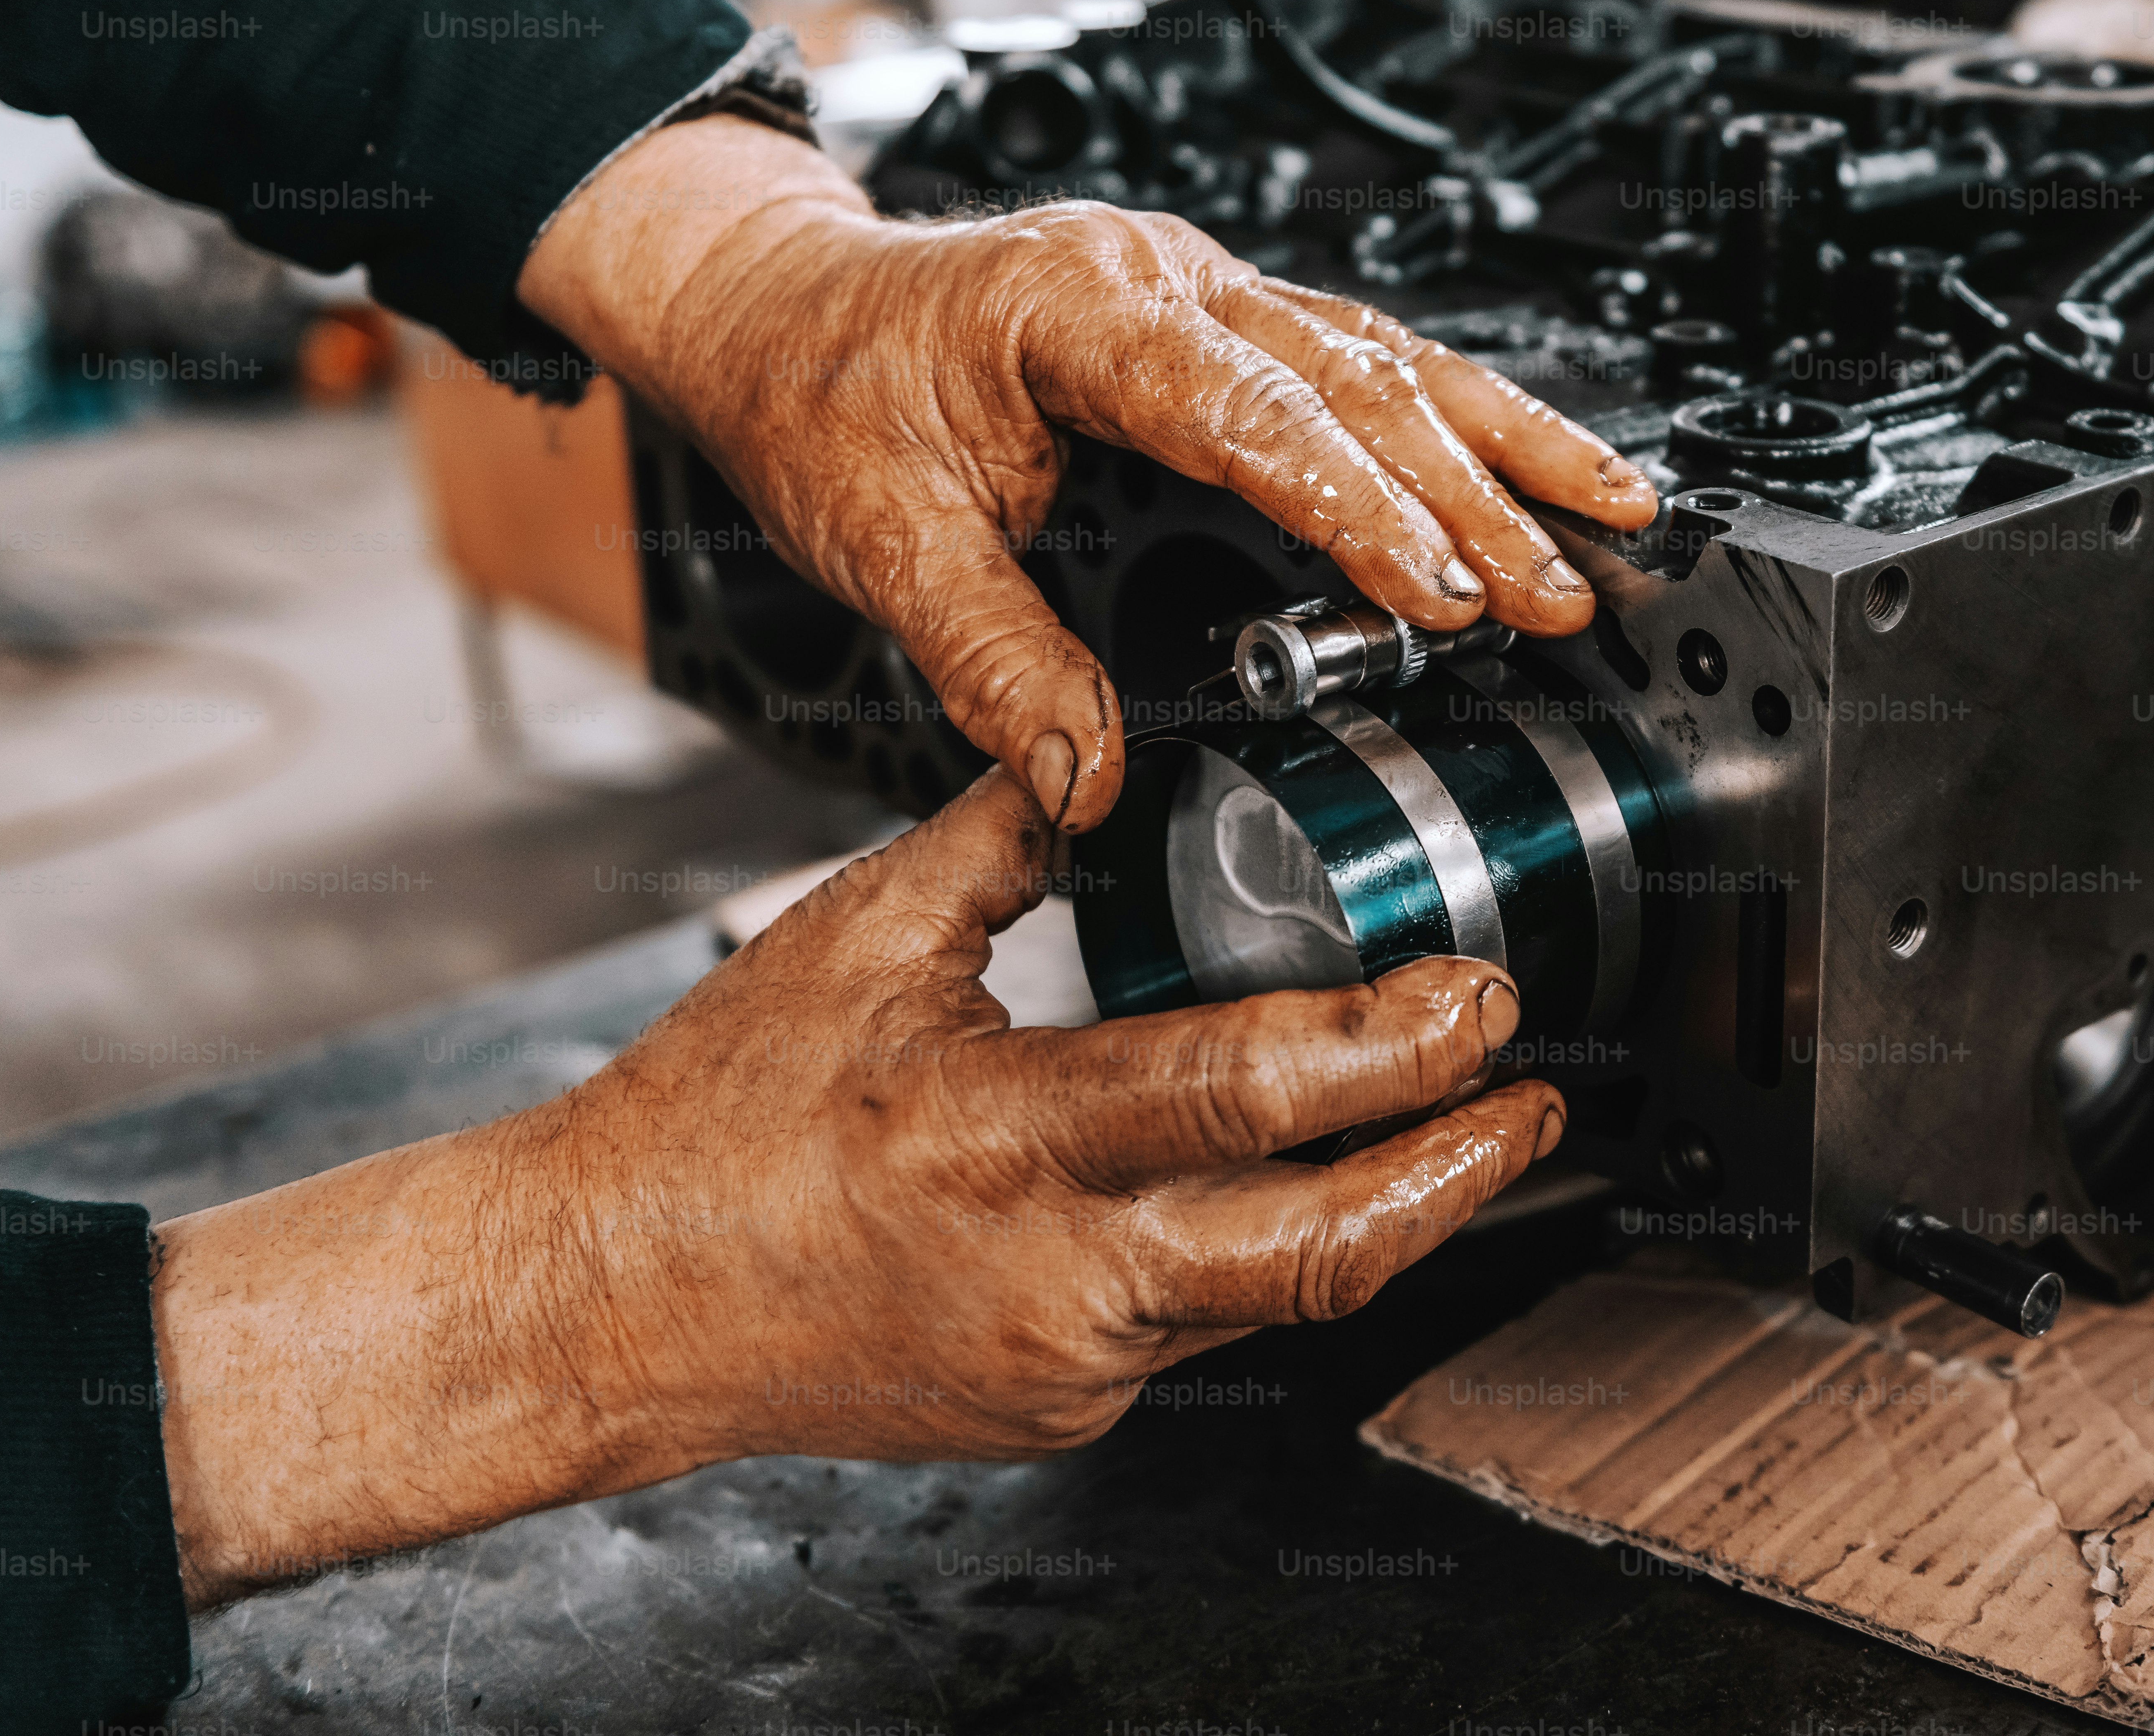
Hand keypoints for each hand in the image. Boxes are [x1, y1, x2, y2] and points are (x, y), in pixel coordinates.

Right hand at [150, 769, 1562, 1602]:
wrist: (613, 1299)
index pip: (1237, 1093)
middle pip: (1312, 1247)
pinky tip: (1314, 1194)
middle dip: (1456, 1170)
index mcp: (993, 1132)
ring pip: (1278, 1298)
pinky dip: (1271, 1257)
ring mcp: (1065, 1359)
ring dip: (1398, 1218)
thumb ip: (1000, 834)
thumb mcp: (854, 939)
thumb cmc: (716, 1120)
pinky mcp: (1064, 1410)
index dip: (1385, 1055)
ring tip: (1484, 1142)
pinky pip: (1202, 1331)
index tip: (1474, 1000)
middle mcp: (1047, 1268)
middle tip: (1539, 1095)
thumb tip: (1101, 742)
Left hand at [517, 115, 1659, 828]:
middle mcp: (1162, 278)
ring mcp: (1202, 288)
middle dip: (1473, 492)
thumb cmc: (818, 392)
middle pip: (1357, 378)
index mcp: (1080, 310)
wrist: (776, 302)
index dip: (1363, 506)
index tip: (1444, 590)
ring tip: (1614, 515)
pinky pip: (1363, 360)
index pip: (1254, 411)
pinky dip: (1459, 419)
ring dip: (1504, 441)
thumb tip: (1087, 782)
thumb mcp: (880, 537)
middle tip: (1557, 593)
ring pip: (1389, 355)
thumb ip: (990, 660)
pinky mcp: (1220, 318)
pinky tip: (1534, 465)